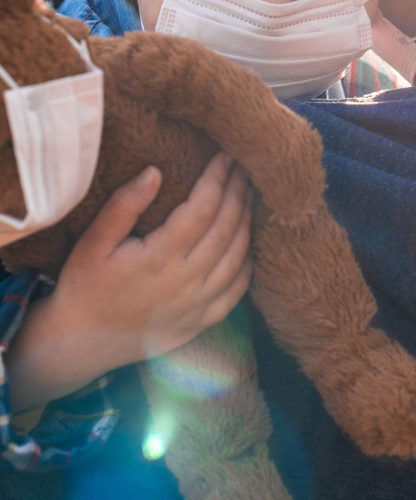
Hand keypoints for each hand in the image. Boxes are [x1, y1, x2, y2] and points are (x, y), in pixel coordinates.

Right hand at [6, 153, 252, 410]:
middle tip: (243, 168)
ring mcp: (198, 306)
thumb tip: (155, 172)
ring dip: (248, 221)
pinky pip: (238, 288)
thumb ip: (123, 206)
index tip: (224, 157)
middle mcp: (186, 282)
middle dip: (238, 193)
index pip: (203, 209)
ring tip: (249, 194)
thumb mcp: (93, 242)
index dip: (217, 179)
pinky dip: (248, 259)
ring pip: (238, 256)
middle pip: (227, 228)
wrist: (82, 343)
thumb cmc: (86, 286)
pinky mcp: (203, 322)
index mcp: (159, 258)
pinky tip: (247, 239)